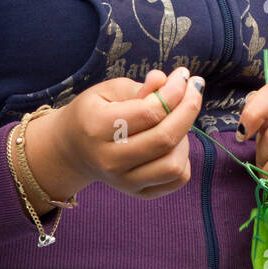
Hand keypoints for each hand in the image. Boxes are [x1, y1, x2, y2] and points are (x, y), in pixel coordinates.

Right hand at [23, 66, 203, 204]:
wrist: (73, 150)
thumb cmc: (94, 113)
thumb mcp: (108, 91)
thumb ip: (140, 87)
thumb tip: (168, 80)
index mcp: (96, 128)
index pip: (149, 112)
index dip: (174, 91)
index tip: (184, 75)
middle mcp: (109, 160)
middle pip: (165, 139)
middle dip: (188, 109)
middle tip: (194, 89)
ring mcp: (124, 182)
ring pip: (174, 164)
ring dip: (184, 136)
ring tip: (174, 120)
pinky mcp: (138, 193)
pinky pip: (177, 179)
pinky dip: (183, 158)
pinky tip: (173, 142)